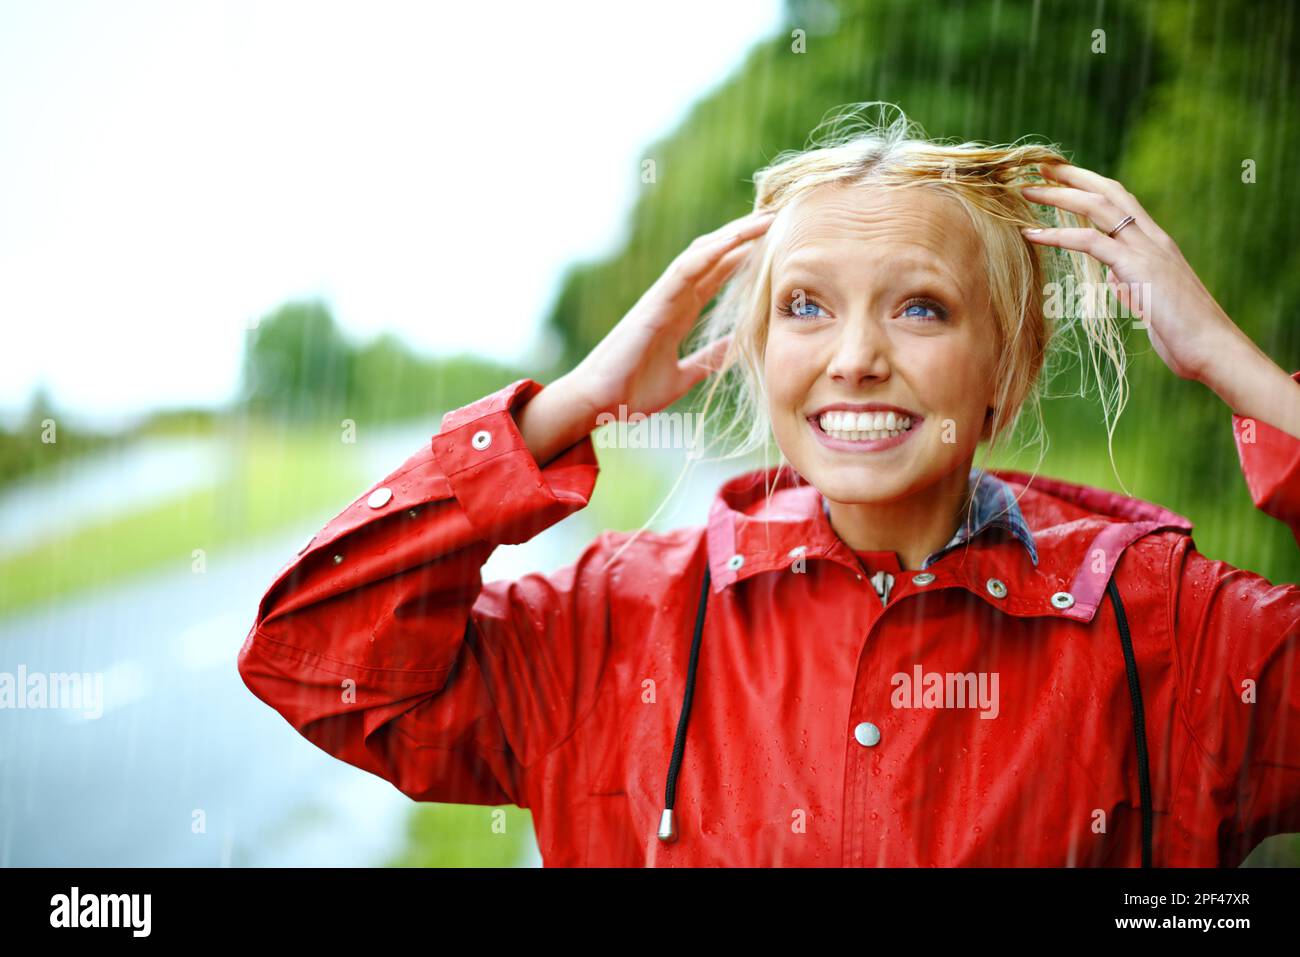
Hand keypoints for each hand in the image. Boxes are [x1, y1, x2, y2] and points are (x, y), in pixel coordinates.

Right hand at [516, 209, 773, 464]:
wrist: (598, 403)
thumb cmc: (632, 391)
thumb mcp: (683, 376)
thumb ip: (708, 359)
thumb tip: (735, 347)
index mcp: (679, 313)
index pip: (716, 275)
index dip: (743, 256)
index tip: (774, 241)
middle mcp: (672, 298)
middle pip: (713, 256)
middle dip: (744, 237)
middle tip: (778, 217)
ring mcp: (662, 297)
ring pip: (702, 253)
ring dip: (733, 235)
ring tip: (765, 219)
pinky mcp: (654, 303)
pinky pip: (684, 269)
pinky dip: (710, 252)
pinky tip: (735, 239)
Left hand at [1019, 163, 1249, 384]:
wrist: (1212, 349)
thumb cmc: (1183, 333)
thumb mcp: (1150, 302)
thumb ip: (1131, 284)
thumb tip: (1113, 278)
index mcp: (1156, 244)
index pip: (1122, 201)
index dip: (1091, 185)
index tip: (1061, 177)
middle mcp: (1153, 239)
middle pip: (1110, 192)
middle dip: (1074, 177)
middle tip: (1040, 168)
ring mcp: (1148, 250)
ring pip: (1099, 208)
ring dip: (1060, 196)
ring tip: (1027, 191)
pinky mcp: (1138, 268)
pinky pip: (1092, 242)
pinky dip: (1058, 235)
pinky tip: (1031, 235)